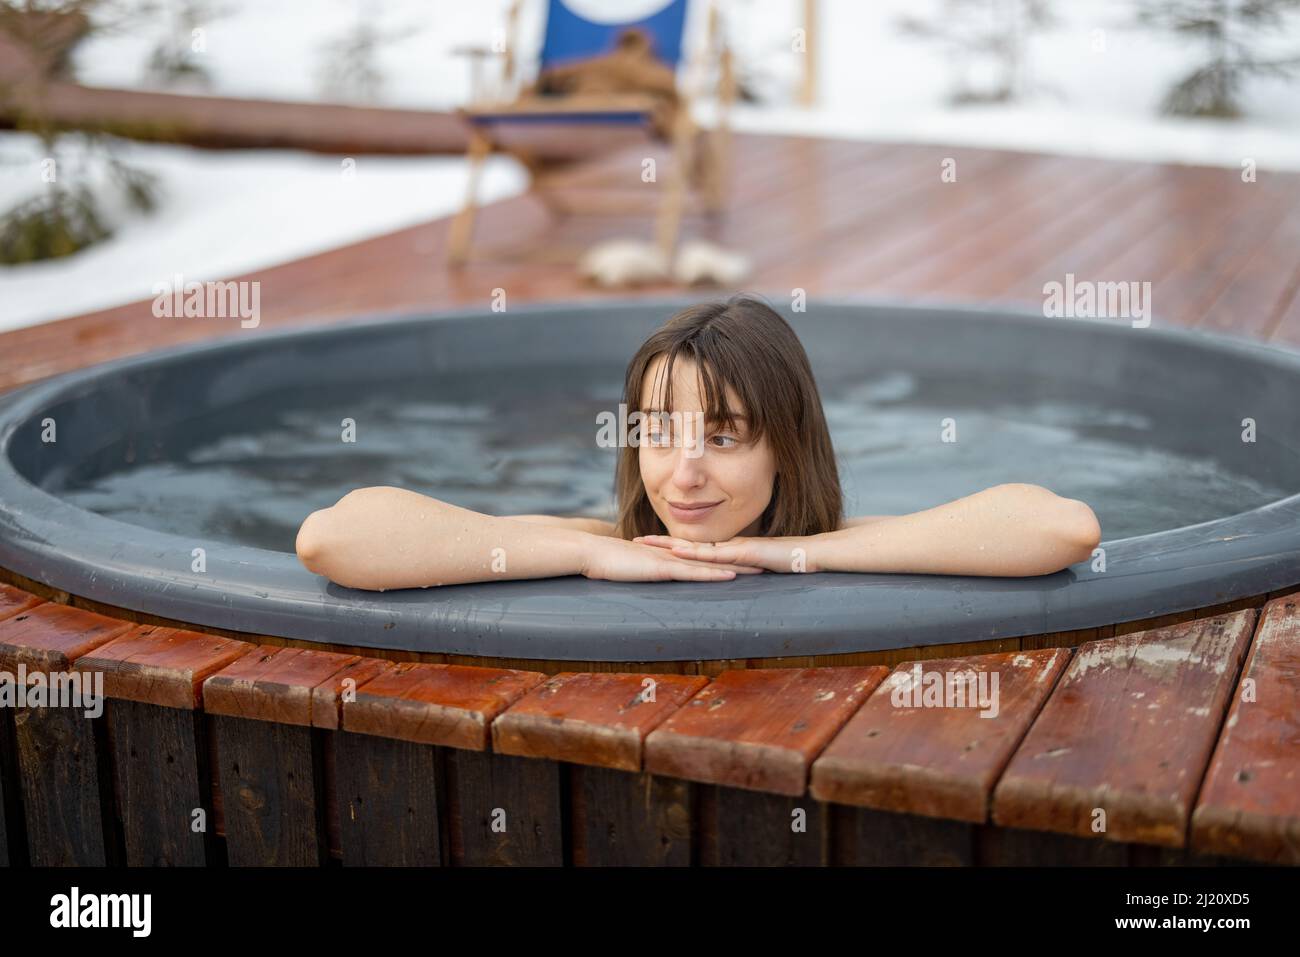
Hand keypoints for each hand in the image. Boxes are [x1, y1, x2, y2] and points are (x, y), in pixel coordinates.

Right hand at [582, 536, 765, 582]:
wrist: (589, 552)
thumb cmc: (605, 561)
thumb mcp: (632, 567)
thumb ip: (645, 569)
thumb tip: (651, 574)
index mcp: (669, 555)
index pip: (703, 555)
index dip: (726, 556)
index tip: (747, 559)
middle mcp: (674, 555)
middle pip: (714, 557)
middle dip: (741, 559)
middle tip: (766, 561)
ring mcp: (669, 561)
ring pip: (710, 563)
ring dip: (735, 566)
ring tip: (760, 570)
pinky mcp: (661, 569)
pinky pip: (692, 572)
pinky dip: (712, 574)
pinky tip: (730, 575)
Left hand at [632, 534, 817, 573]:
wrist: (811, 553)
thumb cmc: (789, 561)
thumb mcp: (759, 567)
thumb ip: (744, 570)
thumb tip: (732, 578)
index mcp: (729, 550)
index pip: (695, 548)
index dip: (672, 545)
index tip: (650, 545)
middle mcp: (727, 546)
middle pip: (688, 544)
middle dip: (661, 543)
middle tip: (635, 540)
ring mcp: (735, 547)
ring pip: (696, 547)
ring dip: (670, 546)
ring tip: (647, 544)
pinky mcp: (744, 552)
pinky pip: (715, 555)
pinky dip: (695, 554)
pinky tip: (678, 553)